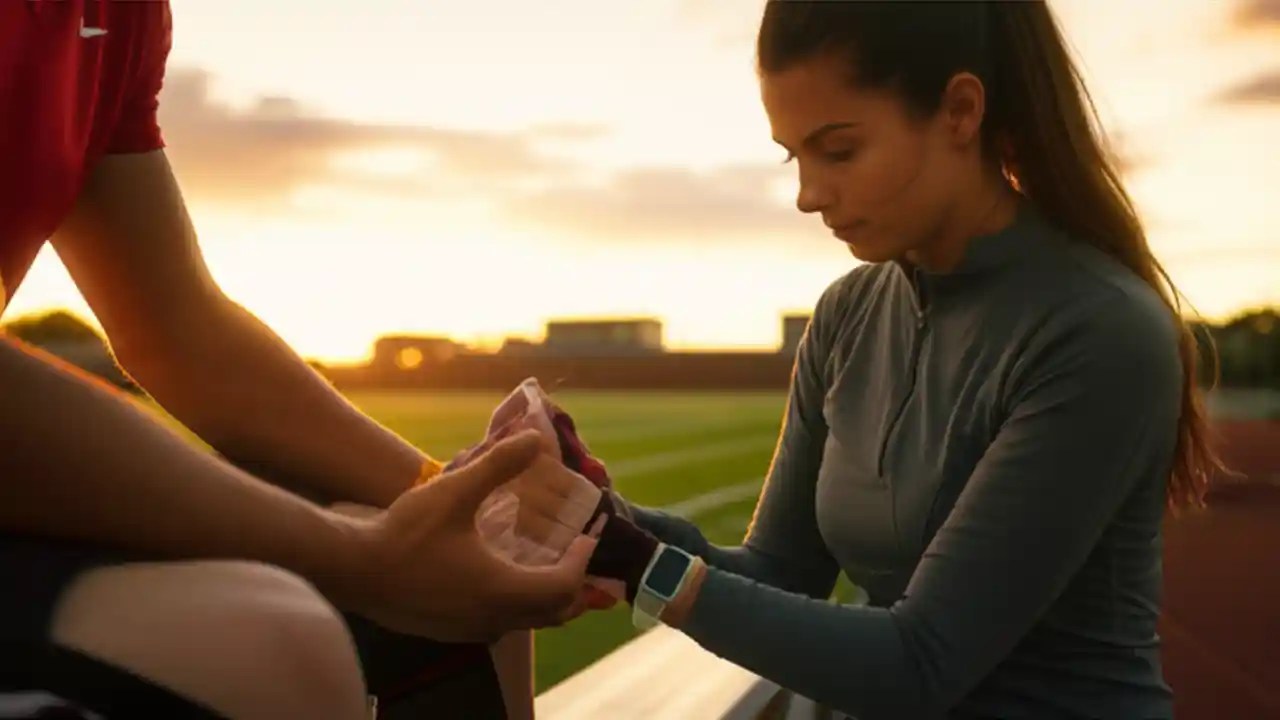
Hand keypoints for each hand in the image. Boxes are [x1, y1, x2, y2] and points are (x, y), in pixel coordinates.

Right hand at [329, 431, 604, 642]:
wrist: (352, 570)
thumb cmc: (405, 533)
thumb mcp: (454, 492)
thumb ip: (498, 465)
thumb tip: (534, 438)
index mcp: (501, 589)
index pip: (563, 585)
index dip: (581, 561)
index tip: (585, 537)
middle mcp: (492, 618)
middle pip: (552, 613)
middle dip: (573, 588)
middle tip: (577, 557)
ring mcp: (469, 630)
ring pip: (525, 622)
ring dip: (545, 599)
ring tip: (546, 566)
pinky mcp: (449, 632)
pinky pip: (499, 625)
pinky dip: (516, 607)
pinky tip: (502, 580)